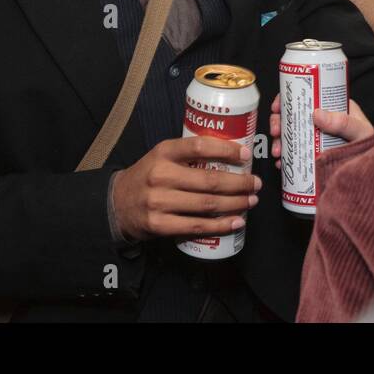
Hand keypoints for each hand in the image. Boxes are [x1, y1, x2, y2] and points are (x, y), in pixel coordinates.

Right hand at [111, 137, 260, 241]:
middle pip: (209, 180)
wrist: (117, 203)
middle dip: (239, 183)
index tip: (245, 155)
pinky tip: (236, 221)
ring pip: (207, 204)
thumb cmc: (148, 176)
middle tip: (255, 184)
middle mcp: (160, 175)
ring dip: (235, 204)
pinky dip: (220, 225)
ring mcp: (159, 202)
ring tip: (251, 201)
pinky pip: (197, 226)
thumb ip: (188, 155)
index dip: (225, 150)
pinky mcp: (159, 224)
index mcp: (163, 152)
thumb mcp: (161, 156)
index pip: (199, 146)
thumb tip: (230, 154)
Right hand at [269, 96, 373, 168]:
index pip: (306, 95)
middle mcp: (322, 120)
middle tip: (275, 133)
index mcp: (333, 106)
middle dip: (278, 123)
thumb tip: (317, 113)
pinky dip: (284, 157)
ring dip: (279, 141)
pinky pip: (294, 152)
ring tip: (278, 153)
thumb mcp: (360, 132)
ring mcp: (316, 137)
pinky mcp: (313, 154)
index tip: (277, 107)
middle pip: (293, 115)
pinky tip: (281, 163)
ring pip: (290, 134)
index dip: (287, 98)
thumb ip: (344, 123)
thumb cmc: (371, 146)